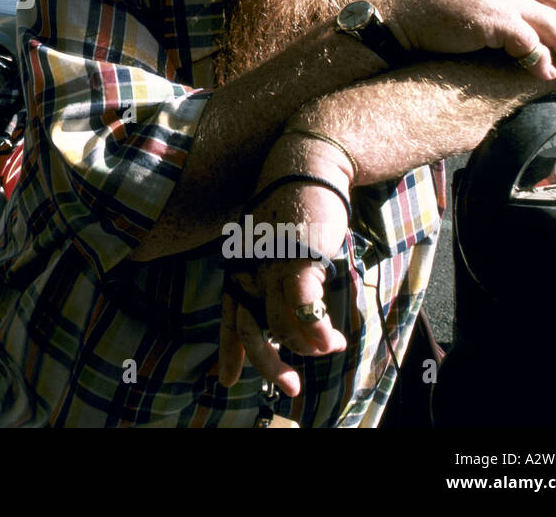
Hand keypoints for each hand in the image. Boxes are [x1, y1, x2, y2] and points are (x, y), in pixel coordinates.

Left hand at [217, 179, 349, 394]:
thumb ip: (276, 274)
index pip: (230, 315)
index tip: (225, 380)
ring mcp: (273, 265)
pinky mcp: (299, 258)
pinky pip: (304, 306)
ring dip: (309, 346)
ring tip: (330, 347)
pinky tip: (330, 341)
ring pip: (281, 324)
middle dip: (269, 364)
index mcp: (242, 267)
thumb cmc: (291, 206)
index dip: (228, 351)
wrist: (305, 167)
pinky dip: (317, 330)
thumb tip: (290, 306)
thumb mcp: (273, 243)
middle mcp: (251, 270)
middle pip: (251, 328)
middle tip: (290, 388)